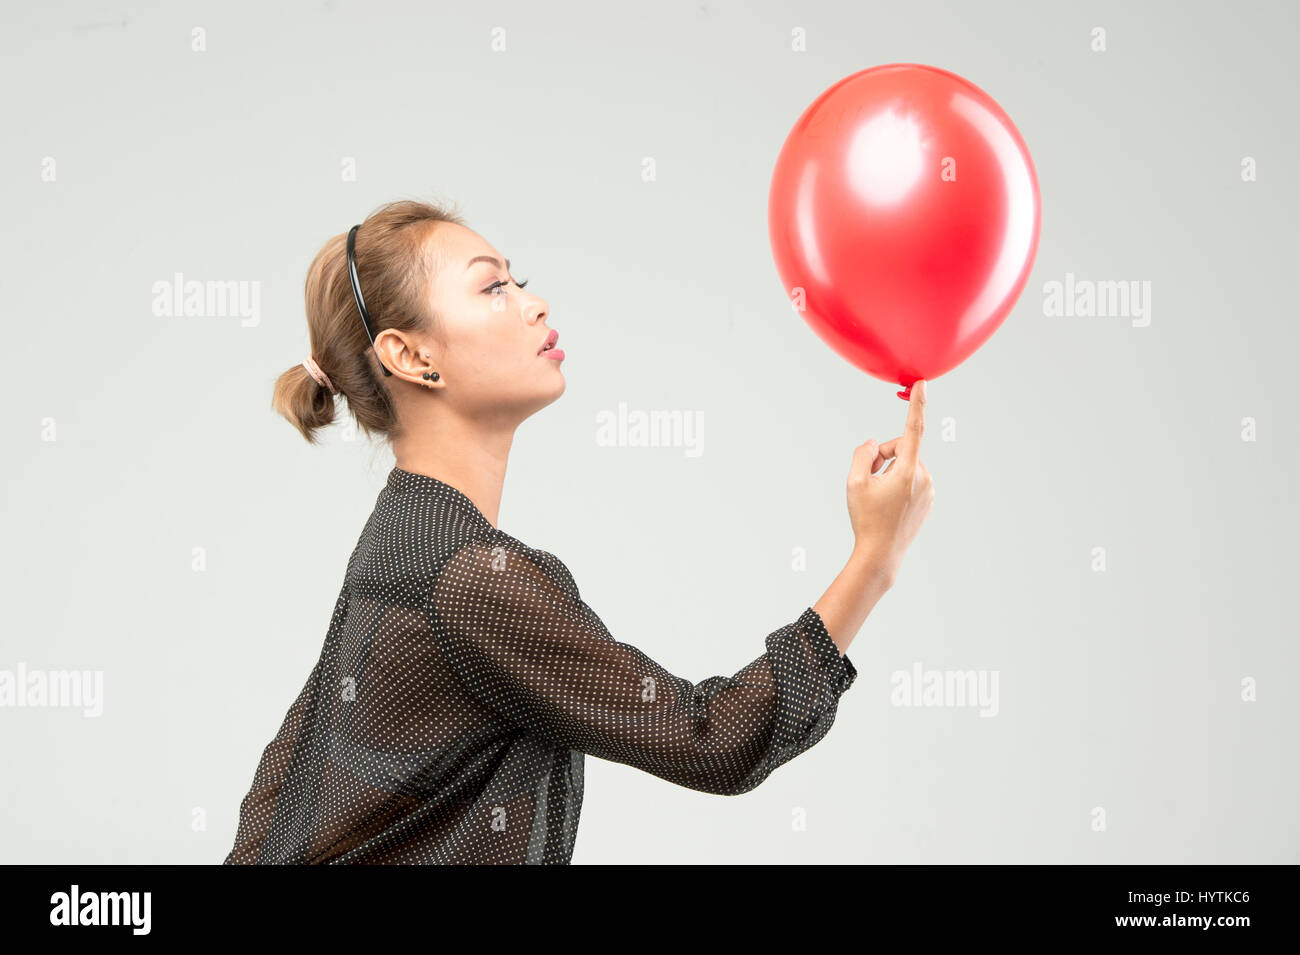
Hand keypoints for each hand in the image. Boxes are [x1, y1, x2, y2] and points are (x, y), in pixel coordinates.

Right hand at [845, 380, 934, 584]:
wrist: (881, 555)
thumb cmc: (866, 519)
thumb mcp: (854, 482)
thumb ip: (862, 454)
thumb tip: (872, 444)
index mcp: (909, 471)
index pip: (913, 429)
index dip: (916, 404)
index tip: (921, 384)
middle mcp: (925, 478)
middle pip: (902, 449)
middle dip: (883, 456)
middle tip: (866, 476)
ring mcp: (929, 491)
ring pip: (907, 465)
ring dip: (890, 471)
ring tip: (876, 495)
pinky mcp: (928, 501)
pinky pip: (912, 480)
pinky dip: (898, 484)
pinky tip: (887, 504)